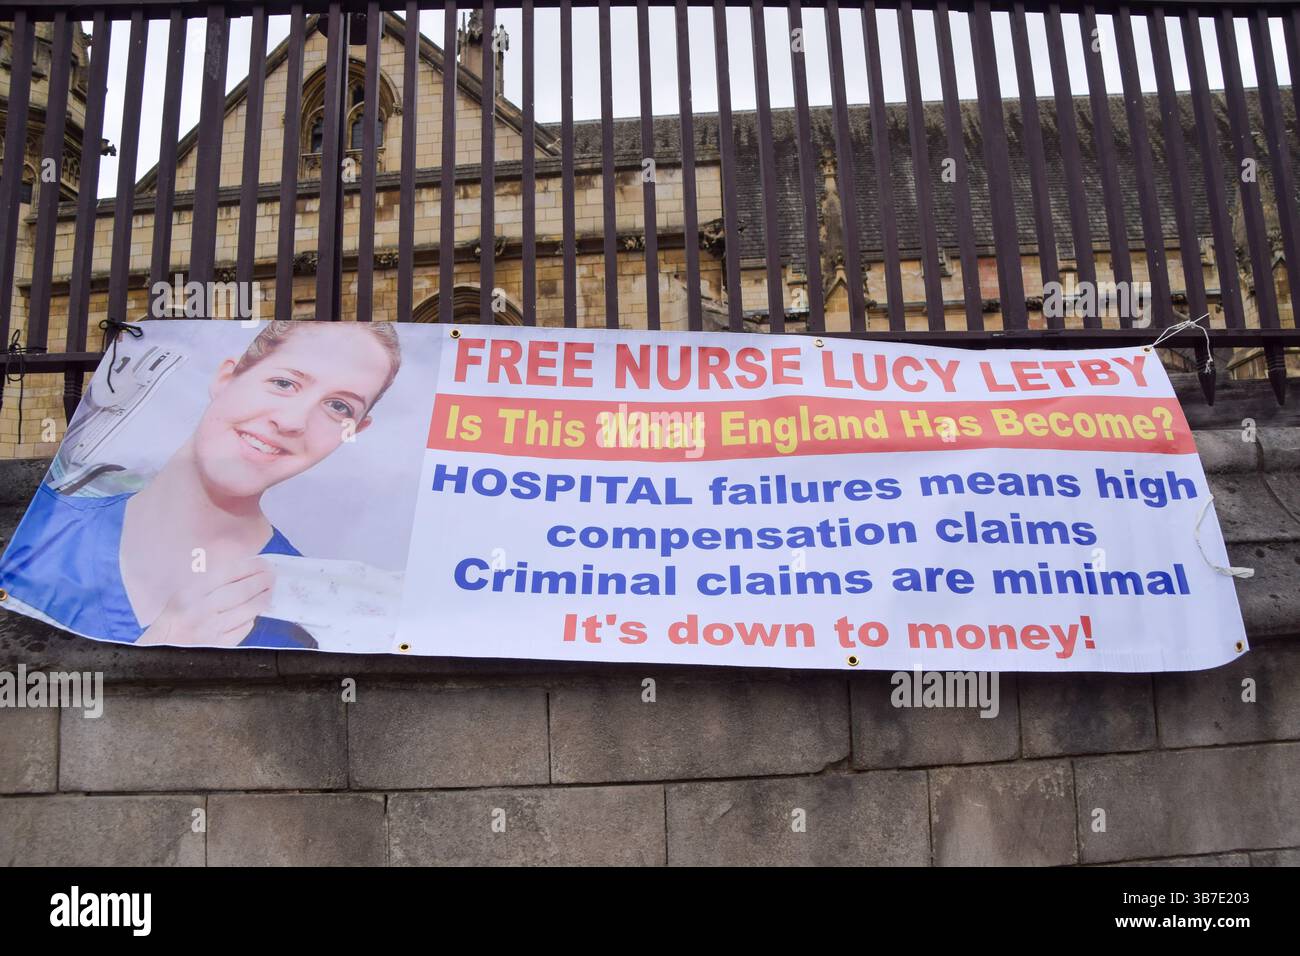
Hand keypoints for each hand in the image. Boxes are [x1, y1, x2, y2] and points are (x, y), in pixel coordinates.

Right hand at [137, 557, 274, 647]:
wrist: (159, 654)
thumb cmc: (173, 621)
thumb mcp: (183, 595)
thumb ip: (209, 582)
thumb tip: (241, 568)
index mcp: (190, 593)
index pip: (226, 573)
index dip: (249, 566)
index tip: (263, 563)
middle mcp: (201, 610)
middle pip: (240, 591)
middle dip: (261, 581)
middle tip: (272, 576)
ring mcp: (211, 631)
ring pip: (246, 611)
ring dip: (262, 599)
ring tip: (269, 591)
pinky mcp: (220, 647)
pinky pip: (242, 629)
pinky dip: (250, 619)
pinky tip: (253, 612)